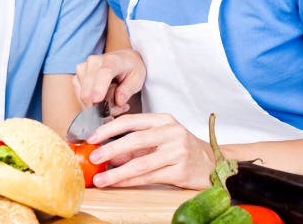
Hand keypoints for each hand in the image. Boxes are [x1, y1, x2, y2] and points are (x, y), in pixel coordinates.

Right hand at [73, 49, 145, 110]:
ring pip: (83, 96)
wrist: (124, 58)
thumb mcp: (137, 78)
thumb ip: (128, 90)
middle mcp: (93, 62)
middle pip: (88, 90)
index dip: (99, 88)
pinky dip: (90, 104)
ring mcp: (82, 69)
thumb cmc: (131, 68)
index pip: (104, 73)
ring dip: (96, 107)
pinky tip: (102, 101)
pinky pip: (79, 96)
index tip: (97, 100)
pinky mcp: (77, 77)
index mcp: (112, 61)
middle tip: (117, 108)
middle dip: (101, 107)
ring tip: (112, 104)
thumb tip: (118, 101)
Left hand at [84, 113, 214, 189]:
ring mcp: (178, 152)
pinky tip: (118, 184)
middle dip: (111, 149)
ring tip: (101, 179)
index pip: (131, 121)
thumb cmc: (180, 148)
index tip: (92, 137)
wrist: (211, 163)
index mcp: (163, 120)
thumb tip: (106, 151)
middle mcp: (172, 133)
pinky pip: (150, 177)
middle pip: (135, 140)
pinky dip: (131, 181)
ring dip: (117, 173)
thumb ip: (134, 143)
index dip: (108, 129)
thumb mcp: (159, 138)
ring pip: (141, 163)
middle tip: (93, 157)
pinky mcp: (181, 171)